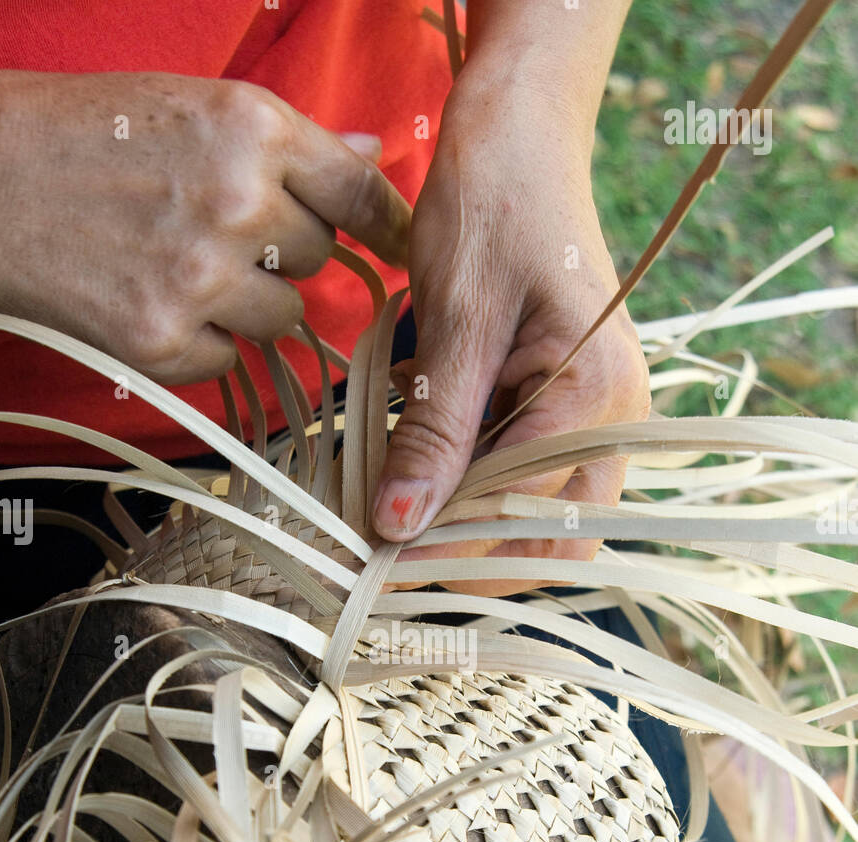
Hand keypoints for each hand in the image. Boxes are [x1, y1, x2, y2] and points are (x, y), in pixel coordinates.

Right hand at [0, 71, 409, 382]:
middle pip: (319, 259)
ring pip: (283, 320)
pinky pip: (230, 359)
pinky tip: (156, 297)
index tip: (401, 245)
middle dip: (286, 253)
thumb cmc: (87, 134)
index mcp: (252, 130)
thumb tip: (370, 158)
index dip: (388, 224)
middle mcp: (238, 204)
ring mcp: (201, 279)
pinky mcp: (164, 340)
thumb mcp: (194, 105)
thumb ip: (288, 142)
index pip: (360, 193)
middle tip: (223, 231)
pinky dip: (203, 341)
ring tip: (185, 264)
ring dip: (250, 304)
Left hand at [371, 77, 649, 595]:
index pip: (525, 516)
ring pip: (537, 517)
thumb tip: (397, 525)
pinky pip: (526, 477)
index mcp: (597, 396)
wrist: (519, 135)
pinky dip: (471, 483)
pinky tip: (422, 460)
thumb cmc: (491, 206)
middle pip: (547, 538)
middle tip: (383, 539)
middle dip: (465, 550)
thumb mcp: (453, 322)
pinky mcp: (572, 410)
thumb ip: (434, 433)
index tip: (375, 555)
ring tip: (394, 500)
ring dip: (466, 521)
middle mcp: (618, 420)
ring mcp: (601, 418)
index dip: (448, 546)